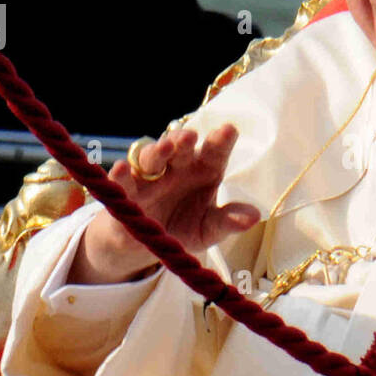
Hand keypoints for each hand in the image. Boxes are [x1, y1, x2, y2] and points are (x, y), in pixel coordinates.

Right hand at [69, 123, 259, 284]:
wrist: (149, 244)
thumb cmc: (185, 227)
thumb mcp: (209, 229)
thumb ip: (228, 221)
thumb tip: (255, 217)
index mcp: (204, 170)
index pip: (215, 151)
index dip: (221, 140)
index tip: (229, 131)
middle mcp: (178, 166)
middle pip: (181, 148)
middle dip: (184, 140)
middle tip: (191, 137)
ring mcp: (151, 176)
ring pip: (152, 158)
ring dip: (157, 151)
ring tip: (165, 147)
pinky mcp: (127, 190)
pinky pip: (123, 180)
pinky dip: (120, 175)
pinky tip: (120, 169)